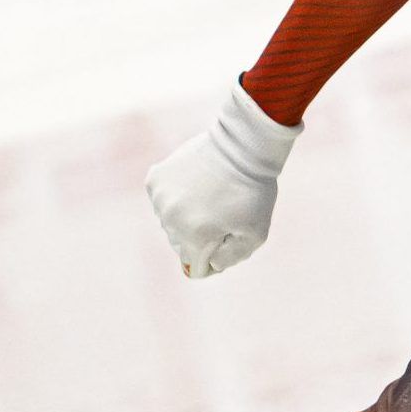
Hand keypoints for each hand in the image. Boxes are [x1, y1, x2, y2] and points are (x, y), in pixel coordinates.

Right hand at [145, 77, 300, 276]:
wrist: (241, 145)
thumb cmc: (253, 191)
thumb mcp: (255, 233)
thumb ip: (231, 258)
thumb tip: (209, 264)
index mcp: (195, 237)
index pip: (195, 266)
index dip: (213, 256)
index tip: (226, 236)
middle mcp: (171, 220)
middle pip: (180, 244)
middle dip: (199, 236)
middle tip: (220, 212)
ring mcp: (160, 198)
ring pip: (169, 222)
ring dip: (186, 215)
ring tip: (209, 195)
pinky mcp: (154, 179)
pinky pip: (162, 200)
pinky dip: (175, 196)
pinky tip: (195, 183)